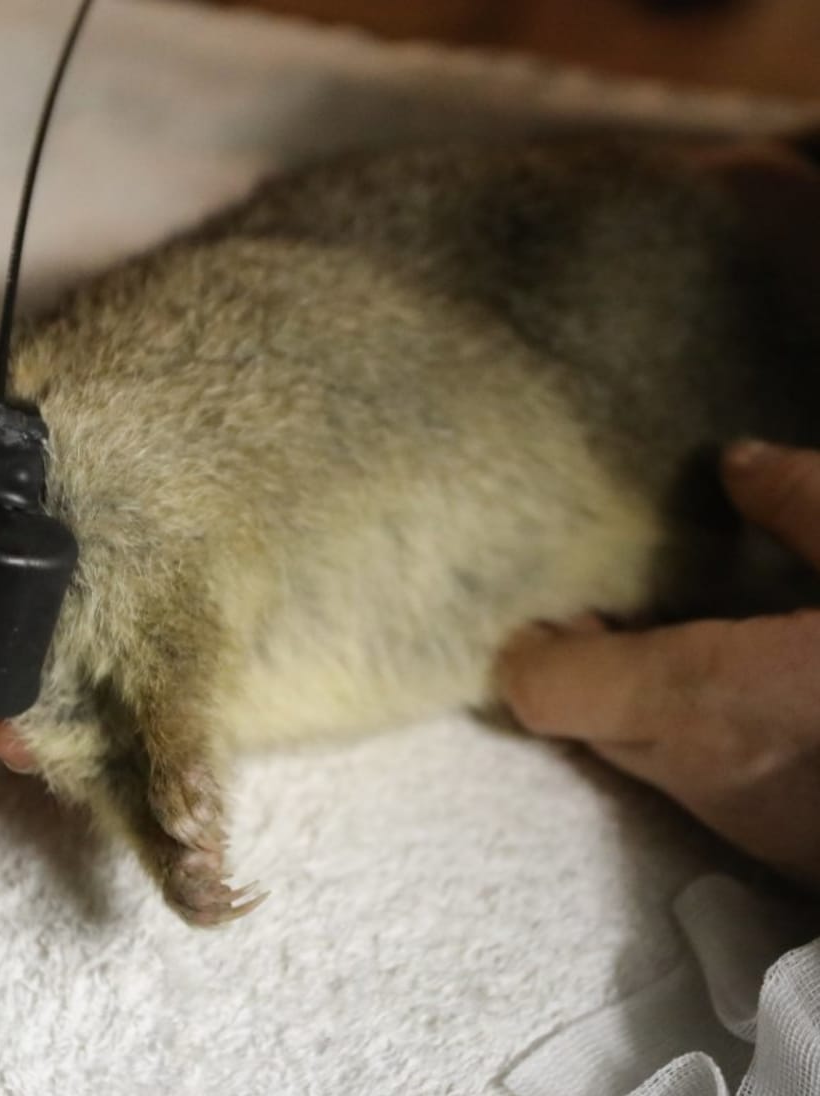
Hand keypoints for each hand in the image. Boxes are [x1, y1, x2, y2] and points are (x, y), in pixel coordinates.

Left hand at [495, 440, 819, 889]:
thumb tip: (739, 461)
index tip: (558, 599)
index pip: (547, 691)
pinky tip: (765, 690)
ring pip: (645, 757)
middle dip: (590, 664)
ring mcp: (744, 826)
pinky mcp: (785, 857)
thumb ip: (810, 502)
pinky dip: (710, 736)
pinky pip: (710, 785)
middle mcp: (702, 772)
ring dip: (649, 700)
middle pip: (586, 722)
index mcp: (710, 696)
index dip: (534, 646)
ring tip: (695, 631)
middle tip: (624, 600)